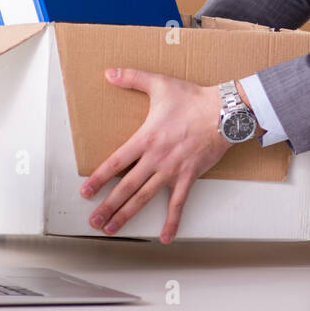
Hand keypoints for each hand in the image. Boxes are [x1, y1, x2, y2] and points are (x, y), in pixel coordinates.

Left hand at [79, 68, 233, 242]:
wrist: (224, 112)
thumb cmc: (193, 99)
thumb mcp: (160, 84)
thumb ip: (132, 78)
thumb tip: (109, 72)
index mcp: (146, 138)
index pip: (116, 162)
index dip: (99, 178)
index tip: (85, 191)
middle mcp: (156, 158)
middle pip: (127, 187)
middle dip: (108, 205)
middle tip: (93, 221)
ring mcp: (172, 170)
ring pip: (145, 197)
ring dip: (128, 215)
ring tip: (112, 229)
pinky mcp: (189, 176)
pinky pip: (179, 203)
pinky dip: (172, 221)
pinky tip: (164, 237)